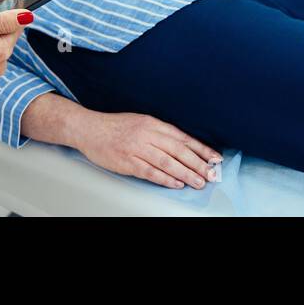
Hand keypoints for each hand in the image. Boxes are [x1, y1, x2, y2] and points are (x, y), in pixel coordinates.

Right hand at [76, 112, 221, 189]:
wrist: (89, 129)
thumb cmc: (115, 126)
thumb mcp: (140, 121)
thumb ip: (160, 132)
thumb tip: (183, 146)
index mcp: (152, 123)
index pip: (182, 137)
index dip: (201, 148)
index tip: (215, 158)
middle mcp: (147, 134)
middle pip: (178, 150)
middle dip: (198, 163)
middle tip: (212, 174)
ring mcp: (137, 148)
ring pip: (167, 162)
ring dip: (186, 173)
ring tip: (199, 182)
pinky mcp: (127, 161)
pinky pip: (150, 172)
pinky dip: (165, 179)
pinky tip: (176, 183)